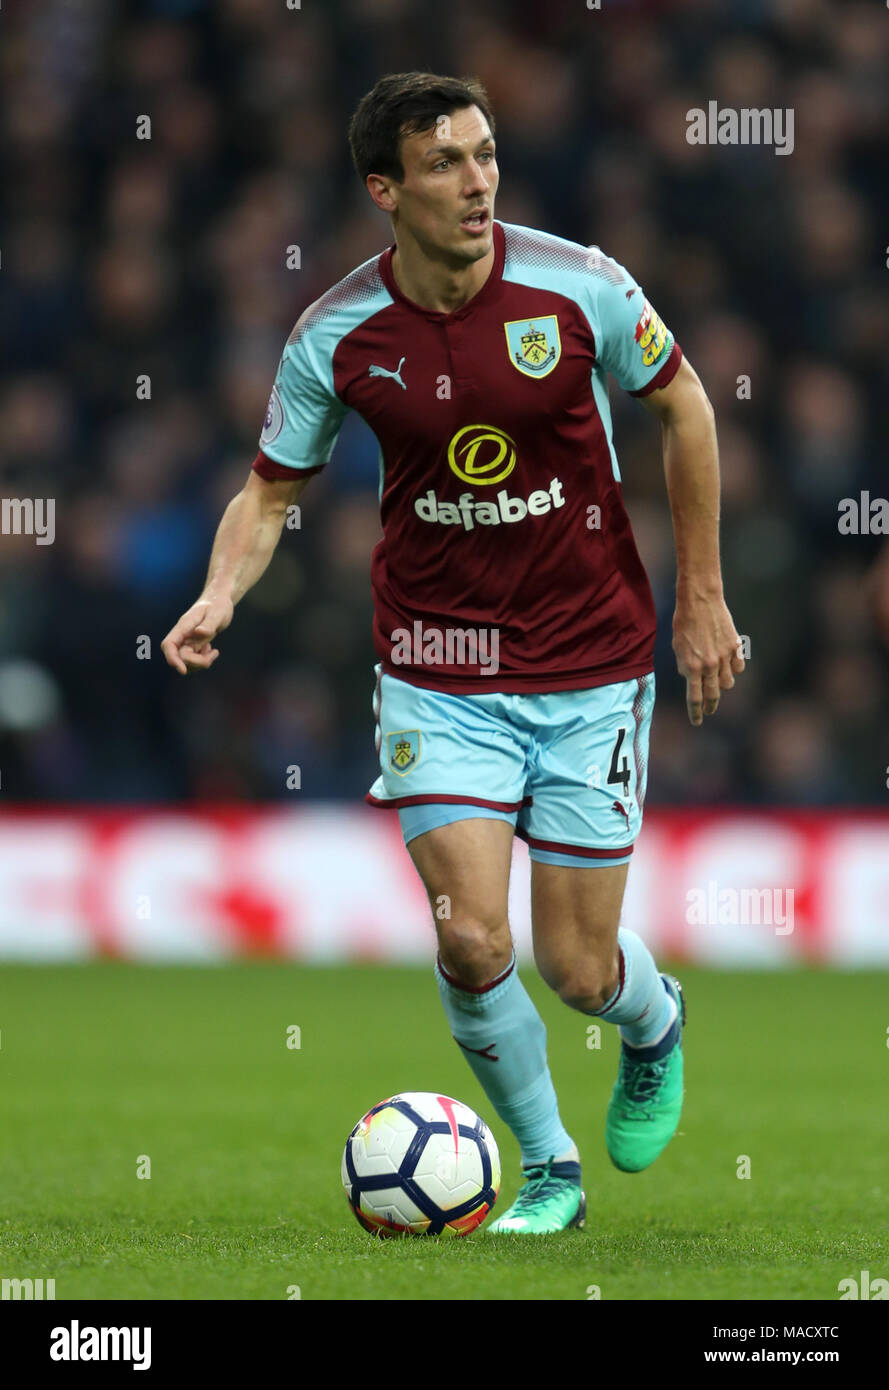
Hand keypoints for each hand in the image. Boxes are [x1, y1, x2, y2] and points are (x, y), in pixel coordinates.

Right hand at [161, 594, 233, 674]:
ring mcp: (187, 642)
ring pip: (186, 662)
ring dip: (201, 663)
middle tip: (214, 652)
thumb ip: (209, 624)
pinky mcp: (193, 646)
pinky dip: (203, 661)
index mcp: (184, 626)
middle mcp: (182, 635)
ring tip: (213, 651)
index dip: (172, 658)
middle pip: (179, 657)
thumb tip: (199, 633)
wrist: (219, 601)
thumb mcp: (217, 613)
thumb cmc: (218, 604)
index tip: (182, 670)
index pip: (169, 644)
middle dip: (197, 662)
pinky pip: (193, 661)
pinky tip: (211, 651)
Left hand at [672, 591, 744, 725]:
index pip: (695, 698)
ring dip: (722, 685)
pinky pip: (738, 668)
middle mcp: (710, 665)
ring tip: (716, 682)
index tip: (697, 721)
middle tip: (709, 710)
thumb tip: (691, 679)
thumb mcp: (677, 647)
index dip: (696, 712)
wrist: (700, 600)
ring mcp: (725, 657)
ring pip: (728, 683)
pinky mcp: (735, 647)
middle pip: (713, 695)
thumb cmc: (684, 622)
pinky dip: (733, 670)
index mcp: (692, 666)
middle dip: (710, 705)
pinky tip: (727, 666)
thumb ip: (684, 666)